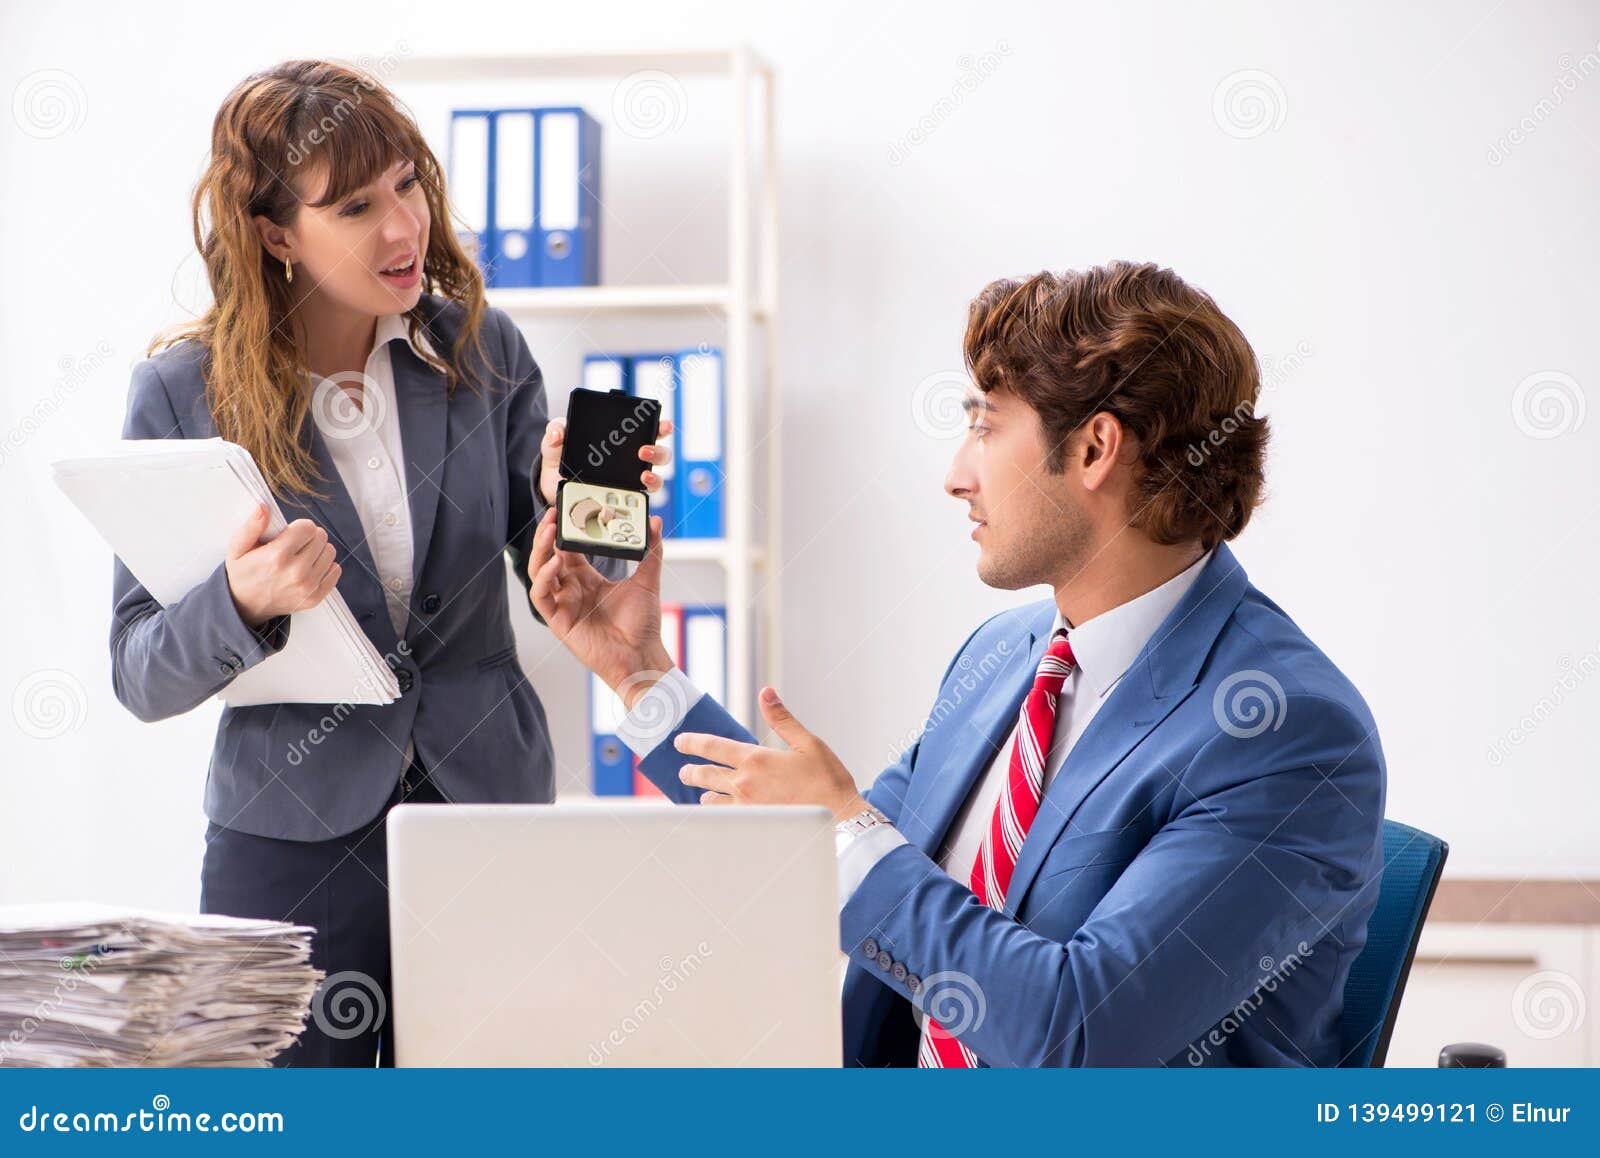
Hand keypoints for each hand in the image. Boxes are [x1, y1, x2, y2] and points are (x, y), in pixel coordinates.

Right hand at [223, 505, 340, 629]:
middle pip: (321, 538)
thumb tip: (263, 507)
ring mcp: (307, 587)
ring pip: (330, 553)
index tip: (290, 533)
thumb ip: (252, 526)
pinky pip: (335, 571)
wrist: (244, 606)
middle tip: (295, 545)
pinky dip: (325, 567)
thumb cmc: (243, 573)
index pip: (308, 527)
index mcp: (277, 556)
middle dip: (309, 537)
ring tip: (301, 556)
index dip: (299, 527)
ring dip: (318, 551)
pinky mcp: (315, 597)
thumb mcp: (238, 547)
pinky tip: (309, 568)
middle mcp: (296, 572)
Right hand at [527, 507, 673, 705]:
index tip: (566, 507)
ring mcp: (562, 604)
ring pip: (538, 572)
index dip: (563, 529)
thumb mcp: (648, 580)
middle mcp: (571, 589)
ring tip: (549, 531)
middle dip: (546, 533)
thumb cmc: (642, 624)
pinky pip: (541, 595)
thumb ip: (651, 551)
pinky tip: (556, 563)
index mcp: (586, 578)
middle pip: (548, 555)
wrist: (642, 655)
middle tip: (552, 512)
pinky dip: (545, 577)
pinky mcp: (557, 621)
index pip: (567, 548)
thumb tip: (656, 522)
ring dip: (540, 550)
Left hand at [537, 417, 674, 506]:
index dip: (660, 427)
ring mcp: (629, 482)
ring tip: (643, 476)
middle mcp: (631, 461)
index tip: (663, 425)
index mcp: (621, 441)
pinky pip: (639, 501)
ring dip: (655, 477)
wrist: (552, 487)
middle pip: (659, 455)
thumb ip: (556, 431)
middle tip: (644, 450)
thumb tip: (558, 434)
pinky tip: (634, 496)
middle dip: (659, 451)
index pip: (647, 431)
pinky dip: (642, 500)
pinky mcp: (622, 500)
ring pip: (655, 479)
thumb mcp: (556, 441)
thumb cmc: (560, 459)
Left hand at [675, 688, 868, 821]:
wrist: (839, 818)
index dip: (693, 743)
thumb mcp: (808, 742)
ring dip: (705, 795)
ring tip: (702, 796)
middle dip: (691, 772)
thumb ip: (782, 718)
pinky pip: (725, 819)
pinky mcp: (753, 825)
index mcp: (756, 759)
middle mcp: (745, 783)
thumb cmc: (827, 779)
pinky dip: (718, 815)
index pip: (713, 747)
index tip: (679, 742)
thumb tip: (766, 692)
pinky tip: (719, 816)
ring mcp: (746, 807)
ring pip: (712, 801)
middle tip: (683, 771)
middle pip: (705, 775)